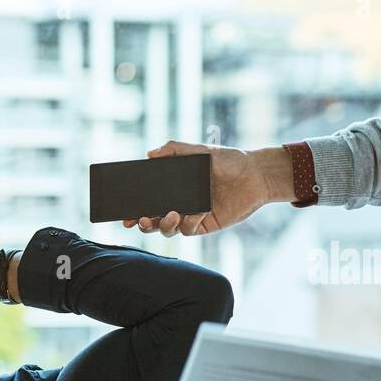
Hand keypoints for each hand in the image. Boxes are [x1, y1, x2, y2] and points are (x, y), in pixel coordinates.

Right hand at [123, 141, 294, 236]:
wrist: (256, 174)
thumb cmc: (228, 160)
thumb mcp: (198, 151)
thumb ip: (174, 150)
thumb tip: (149, 153)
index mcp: (174, 188)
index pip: (149, 201)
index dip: (134, 209)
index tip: (124, 214)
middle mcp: (180, 203)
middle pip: (153, 219)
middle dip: (142, 223)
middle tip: (138, 220)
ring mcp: (191, 215)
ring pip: (167, 229)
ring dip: (163, 225)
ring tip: (170, 215)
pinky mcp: (205, 225)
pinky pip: (189, 229)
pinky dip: (188, 223)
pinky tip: (196, 214)